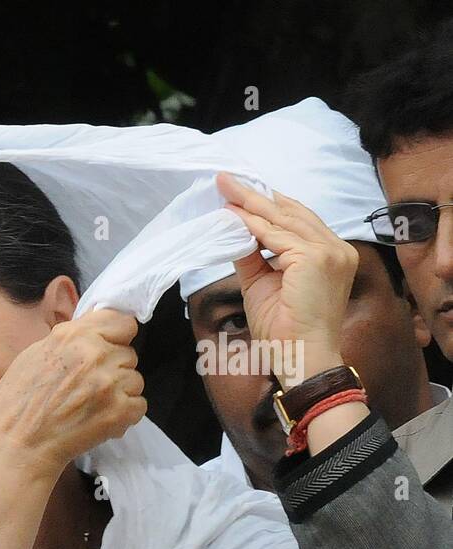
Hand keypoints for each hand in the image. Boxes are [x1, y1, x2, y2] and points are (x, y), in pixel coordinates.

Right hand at [0, 308, 144, 480]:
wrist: (16, 445)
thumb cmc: (18, 402)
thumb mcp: (36, 354)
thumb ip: (71, 339)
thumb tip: (95, 331)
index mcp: (75, 336)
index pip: (123, 323)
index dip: (116, 337)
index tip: (108, 348)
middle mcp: (96, 355)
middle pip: (128, 354)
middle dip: (113, 368)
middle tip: (88, 386)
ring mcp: (110, 384)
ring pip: (135, 380)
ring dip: (119, 392)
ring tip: (91, 405)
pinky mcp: (120, 411)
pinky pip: (138, 405)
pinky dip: (123, 414)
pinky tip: (99, 419)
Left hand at [216, 172, 356, 383]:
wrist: (300, 356)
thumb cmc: (284, 330)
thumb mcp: (262, 285)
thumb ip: (252, 257)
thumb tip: (234, 233)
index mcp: (329, 253)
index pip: (297, 220)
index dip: (267, 205)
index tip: (240, 193)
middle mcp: (335, 248)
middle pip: (291, 212)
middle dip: (255, 196)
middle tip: (226, 180)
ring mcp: (329, 251)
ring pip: (282, 219)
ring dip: (250, 203)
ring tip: (225, 188)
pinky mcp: (315, 258)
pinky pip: (275, 235)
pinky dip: (252, 223)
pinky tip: (232, 213)